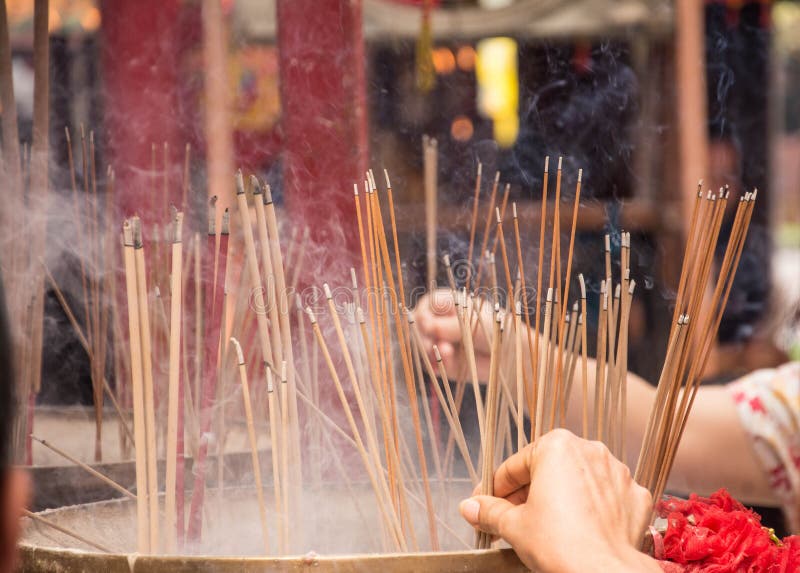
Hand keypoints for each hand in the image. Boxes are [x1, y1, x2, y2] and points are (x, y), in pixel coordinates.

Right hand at [413, 289, 492, 381]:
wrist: (507, 356)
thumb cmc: (495, 330)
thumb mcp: (476, 324)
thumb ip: (452, 326)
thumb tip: (427, 326)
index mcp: (447, 304)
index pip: (426, 304)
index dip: (424, 313)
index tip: (428, 324)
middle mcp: (438, 321)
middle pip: (417, 325)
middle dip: (422, 336)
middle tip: (431, 346)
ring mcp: (437, 341)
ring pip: (420, 345)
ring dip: (429, 351)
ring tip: (448, 354)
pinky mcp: (439, 360)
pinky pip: (429, 363)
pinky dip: (435, 365)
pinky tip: (443, 367)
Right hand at [459, 429, 658, 572]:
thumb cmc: (558, 544)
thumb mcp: (513, 525)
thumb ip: (490, 511)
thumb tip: (469, 507)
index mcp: (557, 446)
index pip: (516, 466)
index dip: (496, 488)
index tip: (486, 503)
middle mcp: (590, 451)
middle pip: (548, 470)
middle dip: (528, 494)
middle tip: (510, 518)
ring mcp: (618, 473)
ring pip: (579, 481)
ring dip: (561, 498)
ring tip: (546, 525)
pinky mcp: (636, 497)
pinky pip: (607, 497)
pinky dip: (593, 510)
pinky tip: (580, 528)